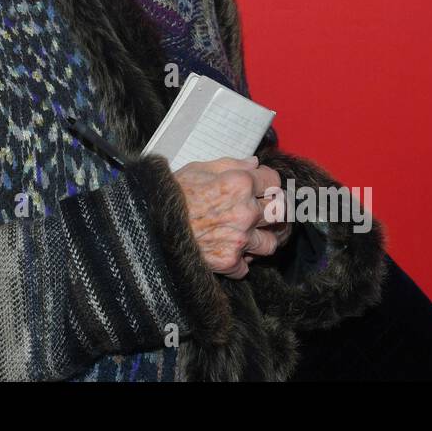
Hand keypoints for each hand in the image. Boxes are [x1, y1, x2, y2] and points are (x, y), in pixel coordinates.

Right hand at [174, 157, 288, 279]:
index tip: (265, 189)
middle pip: (282, 213)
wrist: (149, 225)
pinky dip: (240, 261)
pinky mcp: (229, 261)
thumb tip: (254, 164)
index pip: (276, 183)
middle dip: (277, 212)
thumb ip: (231, 164)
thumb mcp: (198, 169)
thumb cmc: (170, 194)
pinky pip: (247, 266)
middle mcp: (245, 211)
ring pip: (271, 243)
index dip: (270, 185)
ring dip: (263, 239)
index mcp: (239, 184)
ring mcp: (239, 239)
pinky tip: (230, 252)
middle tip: (270, 214)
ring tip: (254, 235)